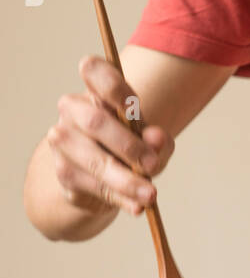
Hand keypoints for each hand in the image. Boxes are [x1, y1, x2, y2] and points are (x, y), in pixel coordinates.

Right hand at [46, 55, 175, 216]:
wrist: (100, 176)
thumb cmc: (129, 144)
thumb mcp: (150, 139)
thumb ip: (157, 138)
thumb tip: (156, 138)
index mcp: (96, 90)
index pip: (94, 72)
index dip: (111, 85)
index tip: (132, 103)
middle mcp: (73, 110)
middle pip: (95, 122)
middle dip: (128, 146)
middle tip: (153, 165)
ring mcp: (63, 141)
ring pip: (93, 159)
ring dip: (125, 179)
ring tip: (151, 194)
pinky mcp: (64, 172)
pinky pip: (92, 187)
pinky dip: (119, 198)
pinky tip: (137, 206)